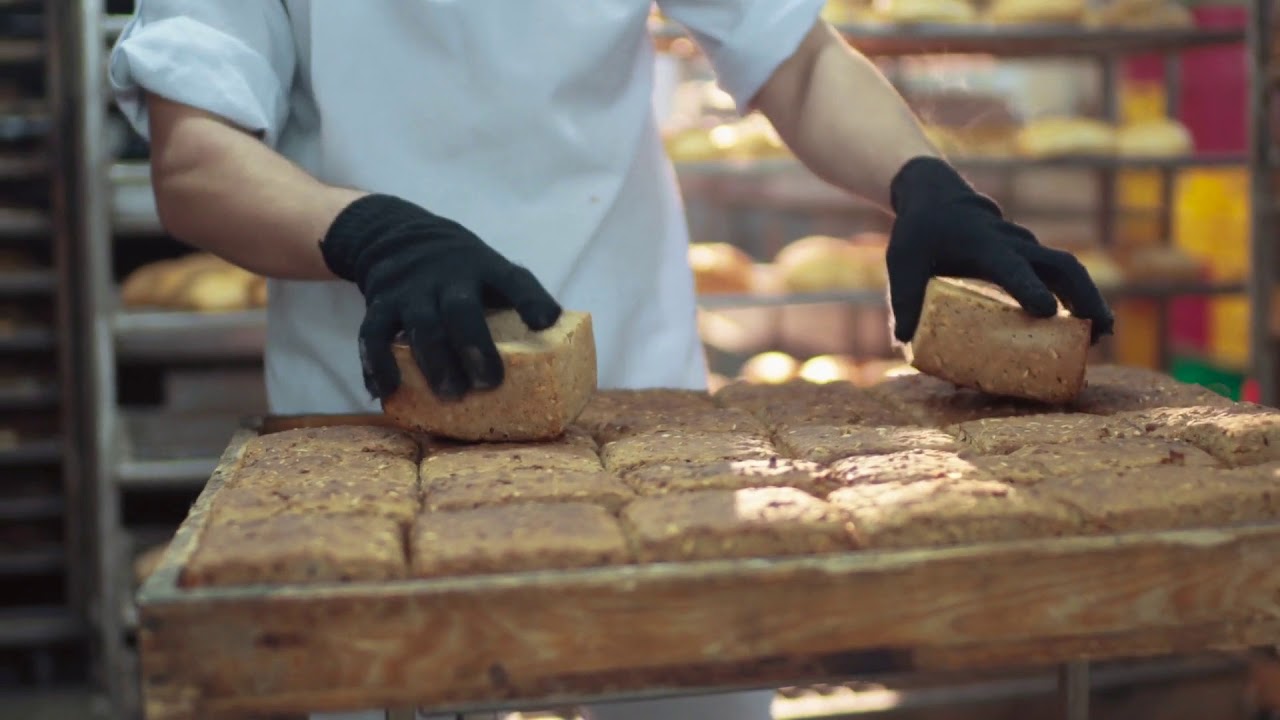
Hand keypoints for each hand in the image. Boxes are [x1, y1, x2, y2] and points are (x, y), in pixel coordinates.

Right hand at [320, 194, 561, 400]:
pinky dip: (377, 364)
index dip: (531, 299)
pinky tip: (385, 392)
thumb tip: (562, 360)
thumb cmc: (462, 272)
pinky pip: (373, 334)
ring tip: (450, 395)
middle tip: (488, 384)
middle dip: (475, 347)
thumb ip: (518, 304)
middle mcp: (448, 276)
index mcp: (485, 268)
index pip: (514, 279)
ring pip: (420, 326)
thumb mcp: (491, 272)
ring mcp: (411, 289)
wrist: (398, 234)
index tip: (545, 322)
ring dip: (435, 363)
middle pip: (461, 309)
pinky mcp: (379, 302)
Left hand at [886, 157, 1113, 344]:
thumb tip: (903, 341)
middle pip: (1060, 266)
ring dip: (1089, 299)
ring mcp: (1025, 247)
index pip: (1010, 266)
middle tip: (1097, 332)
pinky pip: (1061, 273)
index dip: (1028, 287)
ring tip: (1103, 335)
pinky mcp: (1030, 255)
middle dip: (1083, 297)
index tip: (1047, 311)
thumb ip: (902, 299)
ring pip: (1068, 269)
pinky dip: (1078, 296)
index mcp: (983, 244)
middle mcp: (1013, 244)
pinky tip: (1087, 325)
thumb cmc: (918, 233)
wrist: (937, 196)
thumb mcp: (902, 262)